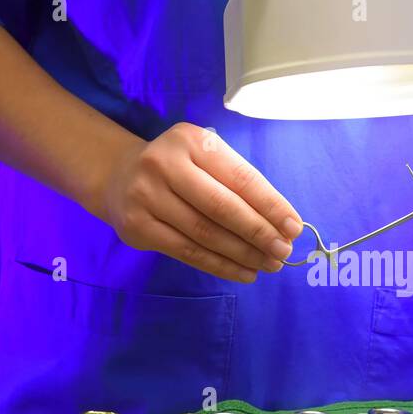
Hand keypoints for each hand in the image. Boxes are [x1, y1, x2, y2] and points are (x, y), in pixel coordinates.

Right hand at [100, 123, 301, 281]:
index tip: (294, 227)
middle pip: (221, 207)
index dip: (270, 205)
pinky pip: (187, 252)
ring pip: (205, 234)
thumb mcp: (205, 158)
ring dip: (243, 254)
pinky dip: (220, 265)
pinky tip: (243, 272)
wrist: (118, 176)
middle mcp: (164, 165)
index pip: (239, 177)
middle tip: (284, 251)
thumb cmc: (178, 168)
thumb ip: (237, 182)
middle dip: (259, 232)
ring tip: (269, 264)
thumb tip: (282, 223)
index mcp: (191, 141)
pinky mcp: (137, 228)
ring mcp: (146, 197)